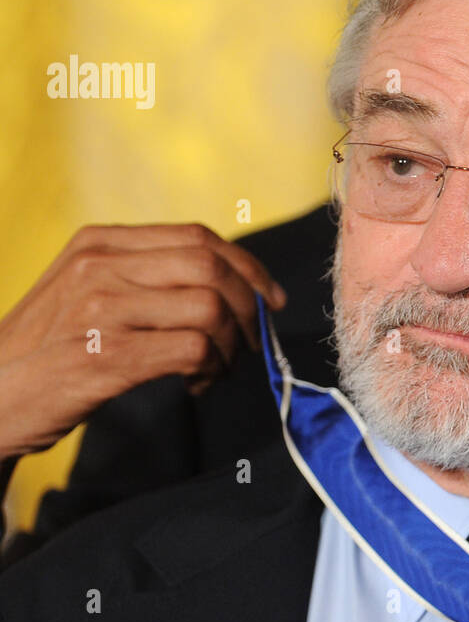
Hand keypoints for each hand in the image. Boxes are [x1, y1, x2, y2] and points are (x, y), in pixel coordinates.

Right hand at [0, 224, 286, 463]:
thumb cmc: (45, 351)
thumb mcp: (82, 291)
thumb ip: (141, 275)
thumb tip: (227, 282)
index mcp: (98, 242)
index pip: (198, 237)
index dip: (247, 266)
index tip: (270, 298)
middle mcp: (99, 265)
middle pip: (210, 267)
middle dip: (247, 306)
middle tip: (250, 341)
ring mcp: (100, 309)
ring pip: (209, 307)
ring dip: (230, 345)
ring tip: (215, 368)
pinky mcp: (105, 356)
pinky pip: (193, 349)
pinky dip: (211, 369)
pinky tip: (197, 384)